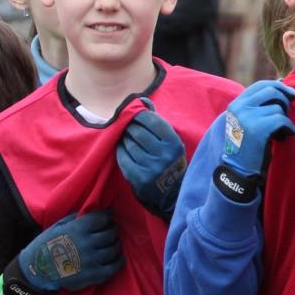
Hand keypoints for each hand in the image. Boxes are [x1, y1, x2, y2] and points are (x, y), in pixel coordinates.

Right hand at [2, 210, 122, 294]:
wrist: (37, 270)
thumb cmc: (47, 245)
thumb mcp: (59, 226)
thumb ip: (77, 218)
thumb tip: (95, 211)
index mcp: (79, 229)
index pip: (103, 218)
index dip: (108, 216)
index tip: (109, 216)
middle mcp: (87, 243)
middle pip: (111, 233)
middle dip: (112, 230)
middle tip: (110, 230)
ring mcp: (92, 259)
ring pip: (114, 248)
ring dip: (115, 244)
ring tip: (112, 243)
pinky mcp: (94, 275)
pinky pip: (115, 266)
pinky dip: (119, 260)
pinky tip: (118, 257)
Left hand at [116, 101, 187, 218]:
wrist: (172, 194)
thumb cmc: (171, 162)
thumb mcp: (171, 143)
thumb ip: (157, 122)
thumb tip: (142, 100)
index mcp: (173, 143)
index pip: (152, 121)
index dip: (140, 115)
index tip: (136, 116)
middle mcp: (163, 154)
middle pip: (137, 131)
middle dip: (130, 127)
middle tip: (128, 127)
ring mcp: (150, 167)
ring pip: (128, 143)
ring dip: (124, 138)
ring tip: (127, 138)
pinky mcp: (138, 177)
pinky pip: (123, 157)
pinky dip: (120, 150)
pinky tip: (124, 149)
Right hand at [221, 81, 294, 177]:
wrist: (240, 168)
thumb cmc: (248, 144)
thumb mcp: (248, 120)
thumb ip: (260, 104)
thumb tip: (281, 83)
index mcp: (236, 104)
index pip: (260, 85)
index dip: (278, 86)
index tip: (291, 93)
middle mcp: (240, 108)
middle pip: (272, 91)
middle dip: (285, 100)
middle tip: (288, 113)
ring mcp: (247, 117)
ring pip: (278, 108)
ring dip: (285, 119)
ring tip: (281, 131)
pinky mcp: (258, 128)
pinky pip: (282, 120)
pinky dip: (289, 128)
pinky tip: (287, 136)